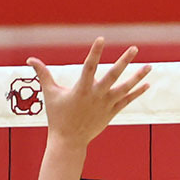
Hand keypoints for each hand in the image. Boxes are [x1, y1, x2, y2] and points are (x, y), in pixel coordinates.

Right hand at [25, 38, 149, 148]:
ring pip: (125, 88)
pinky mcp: (111, 113)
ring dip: (138, 77)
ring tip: (149, 66)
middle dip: (124, 61)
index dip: (95, 52)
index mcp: (81, 89)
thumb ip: (43, 74)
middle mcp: (96, 95)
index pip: (89, 66)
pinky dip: (137, 93)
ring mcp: (106, 105)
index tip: (102, 39)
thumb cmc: (57, 116)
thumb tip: (30, 60)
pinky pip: (127, 101)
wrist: (69, 141)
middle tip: (135, 48)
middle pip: (113, 75)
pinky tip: (147, 84)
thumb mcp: (50, 94)